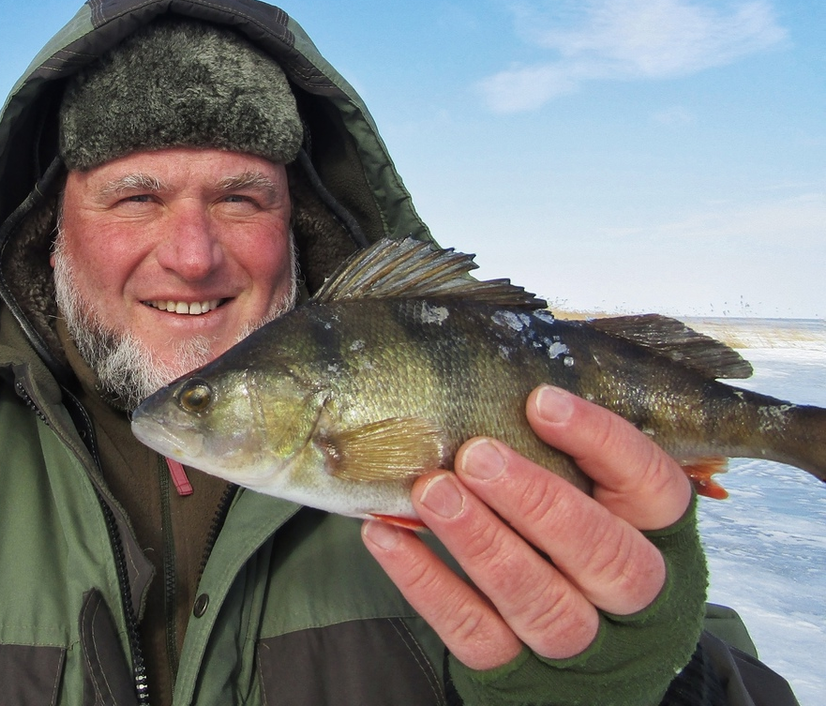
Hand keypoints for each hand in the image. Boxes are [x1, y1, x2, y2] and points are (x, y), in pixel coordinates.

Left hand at [361, 385, 692, 670]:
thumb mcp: (589, 493)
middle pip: (606, 555)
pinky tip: (386, 534)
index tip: (540, 399)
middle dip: (539, 500)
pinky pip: (475, 635)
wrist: (568, 662)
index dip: (603, 442)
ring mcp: (578, 645)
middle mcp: (631, 597)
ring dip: (482, 541)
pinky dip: (427, 583)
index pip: (654, 487)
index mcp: (657, 537)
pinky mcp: (517, 674)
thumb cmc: (567, 539)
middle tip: (476, 454)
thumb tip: (502, 370)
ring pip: (543, 603)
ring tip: (430, 490)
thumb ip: (564, 451)